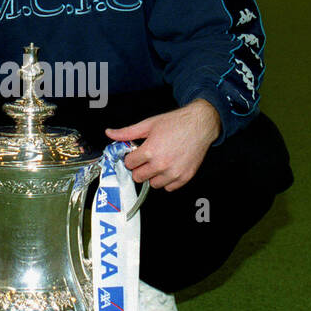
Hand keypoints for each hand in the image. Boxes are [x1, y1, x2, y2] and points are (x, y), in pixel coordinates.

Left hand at [103, 99, 219, 191]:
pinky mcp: (185, 177)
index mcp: (150, 151)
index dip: (131, 158)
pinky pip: (169, 188)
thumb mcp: (148, 124)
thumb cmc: (176, 123)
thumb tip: (109, 133)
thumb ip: (127, 132)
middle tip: (147, 158)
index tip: (136, 154)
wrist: (200, 124)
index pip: (129, 164)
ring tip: (159, 162)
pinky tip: (169, 168)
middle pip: (138, 177)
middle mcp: (161, 164)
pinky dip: (167, 180)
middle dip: (139, 168)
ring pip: (153, 184)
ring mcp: (174, 173)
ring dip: (153, 176)